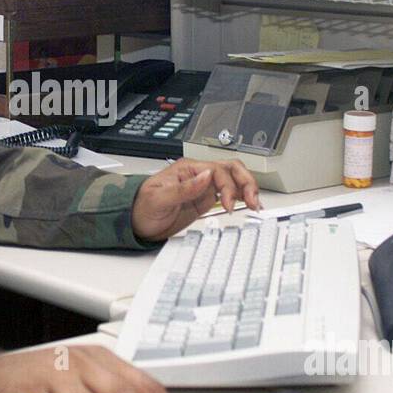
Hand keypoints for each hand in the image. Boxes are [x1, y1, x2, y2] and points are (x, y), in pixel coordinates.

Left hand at [131, 158, 260, 241]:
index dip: (228, 186)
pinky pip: (230, 195)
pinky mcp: (206, 200)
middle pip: (231, 170)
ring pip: (234, 181)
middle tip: (253, 200)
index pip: (218, 170)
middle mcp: (199, 175)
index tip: (229, 205)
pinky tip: (248, 206)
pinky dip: (241, 199)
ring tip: (255, 204)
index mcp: (188, 169)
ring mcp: (204, 188)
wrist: (137, 223)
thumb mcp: (159, 199)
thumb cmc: (142, 208)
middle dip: (246, 182)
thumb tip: (206, 176)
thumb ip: (183, 189)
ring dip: (247, 189)